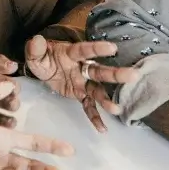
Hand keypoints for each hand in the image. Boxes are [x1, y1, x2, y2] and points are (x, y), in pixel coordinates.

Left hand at [24, 35, 138, 132]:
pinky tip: (103, 129)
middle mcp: (81, 68)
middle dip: (115, 74)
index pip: (84, 50)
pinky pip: (88, 106)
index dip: (97, 49)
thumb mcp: (35, 53)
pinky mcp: (80, 95)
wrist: (44, 68)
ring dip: (107, 99)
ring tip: (117, 109)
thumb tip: (37, 40)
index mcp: (71, 54)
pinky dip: (95, 117)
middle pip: (98, 71)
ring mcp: (82, 82)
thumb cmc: (42, 57)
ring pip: (98, 90)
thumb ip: (35, 48)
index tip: (113, 48)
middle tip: (133, 76)